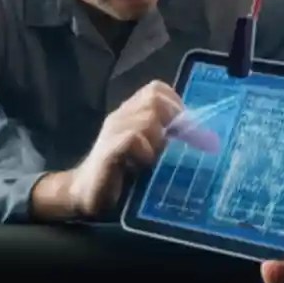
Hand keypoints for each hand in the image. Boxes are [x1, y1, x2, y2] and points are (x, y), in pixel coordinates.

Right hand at [31, 81, 183, 219]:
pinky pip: (132, 139)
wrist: (87, 193)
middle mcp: (121, 117)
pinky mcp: (108, 151)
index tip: (180, 128)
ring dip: (158, 139)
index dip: (174, 103)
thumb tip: (197, 134)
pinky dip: (144, 151)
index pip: (156, 89)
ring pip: (147, 118)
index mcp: (130, 113)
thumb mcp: (147, 150)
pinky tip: (143, 165)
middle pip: (154, 98)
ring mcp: (112, 132)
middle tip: (170, 143)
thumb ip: (164, 137)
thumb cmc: (121, 173)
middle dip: (170, 120)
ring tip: (153, 158)